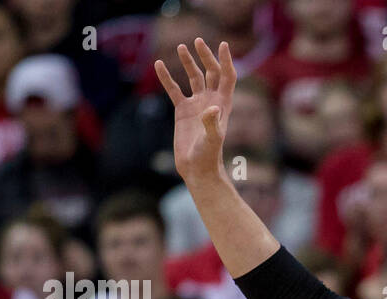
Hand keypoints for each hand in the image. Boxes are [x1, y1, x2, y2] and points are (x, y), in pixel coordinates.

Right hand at [155, 38, 235, 183]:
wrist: (197, 168)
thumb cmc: (208, 156)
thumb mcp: (211, 139)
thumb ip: (212, 123)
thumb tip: (211, 109)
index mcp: (223, 104)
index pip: (227, 77)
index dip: (226, 61)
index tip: (223, 44)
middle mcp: (211, 101)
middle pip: (211, 72)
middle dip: (206, 56)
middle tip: (198, 41)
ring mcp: (197, 104)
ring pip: (194, 78)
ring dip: (189, 62)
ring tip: (181, 47)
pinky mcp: (183, 111)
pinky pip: (174, 89)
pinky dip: (167, 78)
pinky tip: (159, 64)